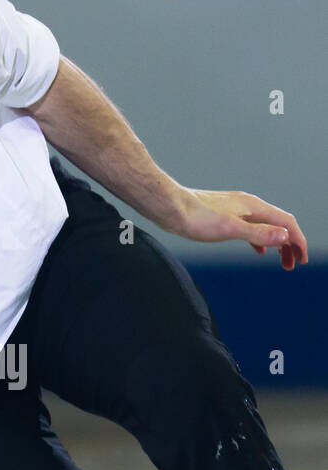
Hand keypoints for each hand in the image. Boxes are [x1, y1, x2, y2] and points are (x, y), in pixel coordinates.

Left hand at [166, 188, 307, 269]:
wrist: (168, 207)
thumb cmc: (195, 217)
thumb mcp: (229, 229)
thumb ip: (258, 233)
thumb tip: (284, 237)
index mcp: (253, 206)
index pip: (286, 222)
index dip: (298, 241)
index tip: (301, 260)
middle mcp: (247, 205)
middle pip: (279, 223)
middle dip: (290, 244)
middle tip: (293, 264)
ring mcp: (235, 209)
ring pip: (265, 225)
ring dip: (276, 243)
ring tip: (280, 261)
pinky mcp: (223, 214)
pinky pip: (250, 226)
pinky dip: (259, 239)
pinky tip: (257, 250)